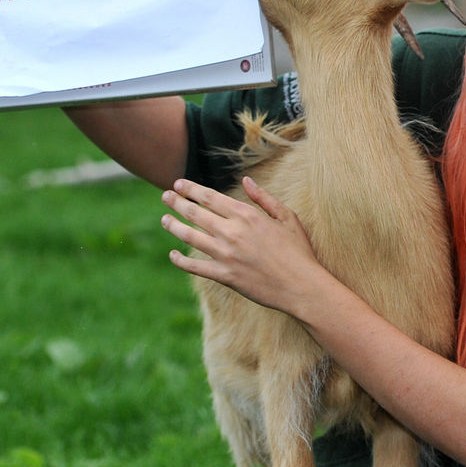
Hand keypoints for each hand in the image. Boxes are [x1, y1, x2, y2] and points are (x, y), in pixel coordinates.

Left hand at [161, 177, 322, 312]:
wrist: (301, 286)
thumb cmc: (298, 251)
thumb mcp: (287, 217)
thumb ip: (264, 198)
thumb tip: (246, 180)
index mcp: (247, 215)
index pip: (209, 197)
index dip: (190, 189)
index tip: (178, 184)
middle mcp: (232, 232)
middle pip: (194, 213)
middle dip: (176, 202)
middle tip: (164, 196)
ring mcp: (226, 254)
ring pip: (189, 236)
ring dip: (173, 226)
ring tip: (164, 219)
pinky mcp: (224, 275)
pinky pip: (194, 267)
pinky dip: (180, 261)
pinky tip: (172, 254)